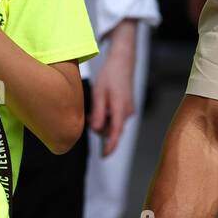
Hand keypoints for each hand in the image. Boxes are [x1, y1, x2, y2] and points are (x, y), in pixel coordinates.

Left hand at [91, 27, 136, 156]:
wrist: (123, 61)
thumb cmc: (110, 75)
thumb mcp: (99, 93)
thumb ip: (98, 113)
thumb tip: (95, 130)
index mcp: (120, 109)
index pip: (115, 133)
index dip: (110, 146)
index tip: (104, 156)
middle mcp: (127, 112)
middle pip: (113, 130)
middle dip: (101, 130)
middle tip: (88, 120)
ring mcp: (129, 109)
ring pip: (114, 123)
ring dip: (102, 122)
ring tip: (92, 110)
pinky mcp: (127, 106)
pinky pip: (116, 117)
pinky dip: (107, 116)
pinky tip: (100, 106)